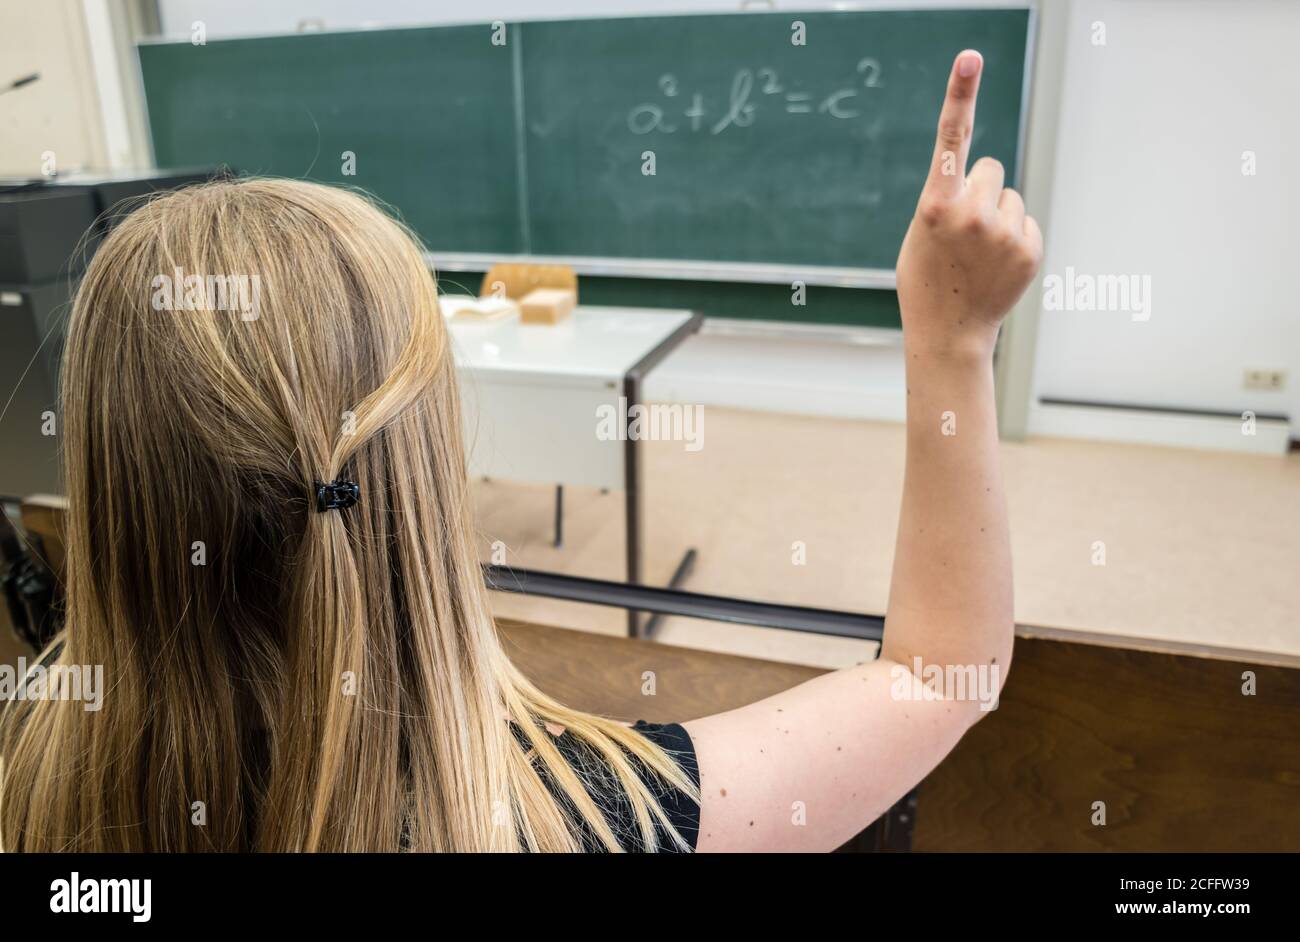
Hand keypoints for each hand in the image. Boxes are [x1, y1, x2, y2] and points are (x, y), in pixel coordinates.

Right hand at [896, 50, 1042, 359]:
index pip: (950, 140)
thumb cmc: (926, 279)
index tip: (970, 57)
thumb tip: (988, 181)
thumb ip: (948, 199)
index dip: (960, 95)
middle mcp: (972, 215)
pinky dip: (1014, 239)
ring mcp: (1004, 234)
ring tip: (978, 254)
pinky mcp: (1029, 250)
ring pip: (1010, 196)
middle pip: (991, 169)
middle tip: (962, 232)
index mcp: (935, 206)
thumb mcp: (921, 233)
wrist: (948, 333)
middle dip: (980, 191)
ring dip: (998, 217)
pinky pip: (1025, 221)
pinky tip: (996, 266)